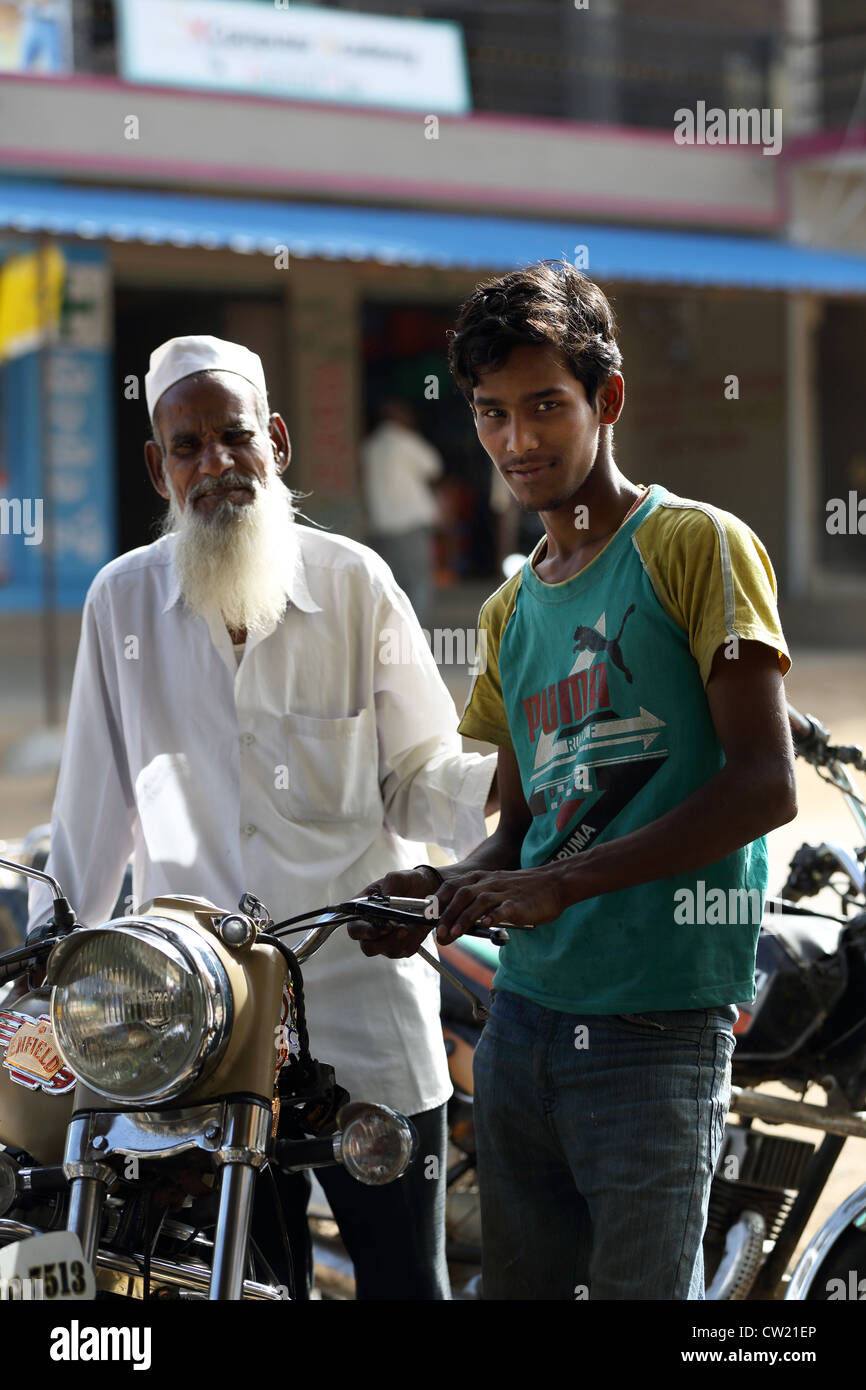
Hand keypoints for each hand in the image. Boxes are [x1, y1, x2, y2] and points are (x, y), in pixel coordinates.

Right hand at [346, 866, 440, 958]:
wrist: (425, 888)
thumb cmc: (404, 882)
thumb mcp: (396, 879)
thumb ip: (390, 887)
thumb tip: (388, 901)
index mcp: (362, 912)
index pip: (354, 929)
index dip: (365, 932)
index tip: (383, 926)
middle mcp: (371, 929)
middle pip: (369, 947)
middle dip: (386, 941)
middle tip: (401, 928)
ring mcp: (386, 939)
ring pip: (390, 951)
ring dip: (402, 940)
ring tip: (411, 925)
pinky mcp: (402, 945)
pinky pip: (406, 949)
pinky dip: (413, 940)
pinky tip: (418, 927)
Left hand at [431, 867, 569, 943]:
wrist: (555, 883)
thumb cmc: (524, 890)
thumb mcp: (497, 889)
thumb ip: (478, 901)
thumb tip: (456, 920)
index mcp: (482, 879)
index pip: (453, 886)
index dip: (438, 900)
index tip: (426, 915)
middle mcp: (490, 882)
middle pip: (462, 894)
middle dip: (446, 913)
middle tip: (438, 932)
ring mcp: (505, 892)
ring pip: (479, 901)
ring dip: (463, 918)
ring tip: (453, 934)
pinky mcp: (519, 903)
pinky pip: (503, 908)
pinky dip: (492, 917)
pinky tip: (484, 925)